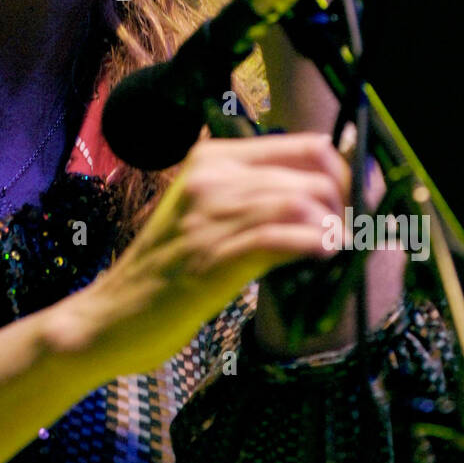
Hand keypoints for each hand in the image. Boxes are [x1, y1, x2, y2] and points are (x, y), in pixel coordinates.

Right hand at [56, 132, 350, 376]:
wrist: (109, 317)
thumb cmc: (167, 273)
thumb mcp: (210, 218)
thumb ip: (260, 201)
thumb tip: (331, 203)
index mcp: (215, 158)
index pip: (307, 145)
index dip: (343, 175)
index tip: (354, 208)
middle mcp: (212, 176)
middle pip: (312, 174)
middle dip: (345, 207)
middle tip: (351, 238)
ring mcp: (209, 214)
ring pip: (301, 202)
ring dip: (332, 229)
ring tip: (335, 252)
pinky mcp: (211, 256)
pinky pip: (281, 238)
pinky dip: (312, 246)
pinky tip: (321, 258)